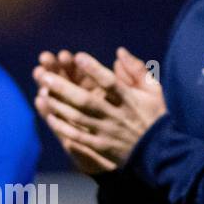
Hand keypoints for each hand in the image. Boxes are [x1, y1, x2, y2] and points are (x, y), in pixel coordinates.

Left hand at [33, 47, 166, 174]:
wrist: (160, 152)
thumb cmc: (156, 116)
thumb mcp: (153, 90)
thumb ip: (137, 69)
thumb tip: (119, 51)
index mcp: (129, 100)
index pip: (109, 82)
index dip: (93, 69)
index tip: (78, 56)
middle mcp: (116, 115)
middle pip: (86, 100)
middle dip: (63, 88)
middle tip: (45, 76)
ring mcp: (107, 132)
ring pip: (78, 118)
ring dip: (59, 105)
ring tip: (42, 92)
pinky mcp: (101, 147)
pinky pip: (79, 137)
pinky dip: (64, 127)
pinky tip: (50, 117)